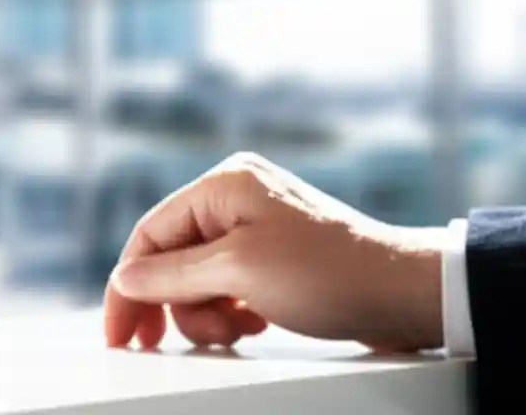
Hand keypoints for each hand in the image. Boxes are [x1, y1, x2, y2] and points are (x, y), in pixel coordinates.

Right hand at [103, 152, 444, 352]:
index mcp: (224, 184)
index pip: (151, 233)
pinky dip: (230, 310)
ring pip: (198, 277)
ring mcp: (257, 226)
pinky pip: (228, 285)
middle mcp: (237, 197)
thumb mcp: (238, 272)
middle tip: (165, 341)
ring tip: (237, 329)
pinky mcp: (274, 255)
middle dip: (175, 303)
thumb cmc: (330, 273)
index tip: (120, 332)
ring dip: (207, 312)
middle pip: (171, 257)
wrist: (404, 294)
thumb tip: (126, 277)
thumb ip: (173, 274)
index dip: (129, 285)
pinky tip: (252, 323)